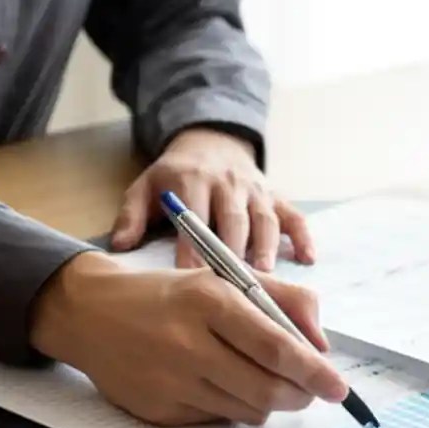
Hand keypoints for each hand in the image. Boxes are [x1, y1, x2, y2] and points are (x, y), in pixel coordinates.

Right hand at [29, 252, 348, 426]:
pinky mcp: (159, 410)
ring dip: (268, 401)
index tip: (338, 386)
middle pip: (266, 388)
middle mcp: (188, 342)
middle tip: (310, 391)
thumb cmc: (168, 295)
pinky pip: (217, 420)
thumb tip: (320, 344)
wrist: (91, 313)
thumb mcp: (222, 278)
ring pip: (247, 410)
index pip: (275, 345)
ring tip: (259, 379)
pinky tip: (217, 384)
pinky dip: (232, 407)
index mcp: (209, 300)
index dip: (313, 371)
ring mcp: (171, 381)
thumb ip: (282, 300)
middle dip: (300, 395)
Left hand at [109, 126, 313, 270]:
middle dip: (234, 252)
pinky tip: (308, 259)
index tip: (191, 279)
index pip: (192, 218)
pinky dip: (303, 236)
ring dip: (266, 247)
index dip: (192, 250)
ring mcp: (255, 190)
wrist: (210, 141)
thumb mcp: (145, 187)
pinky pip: (294, 215)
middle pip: (233, 219)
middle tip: (233, 285)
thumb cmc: (175, 176)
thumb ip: (131, 215)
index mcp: (191, 181)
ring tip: (266, 276)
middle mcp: (227, 184)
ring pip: (264, 219)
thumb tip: (119, 246)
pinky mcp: (276, 196)